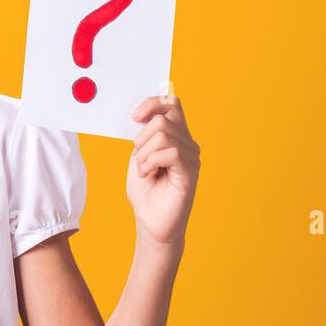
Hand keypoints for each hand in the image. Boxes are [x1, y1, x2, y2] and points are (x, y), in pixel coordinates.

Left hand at [126, 93, 199, 248]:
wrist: (150, 222)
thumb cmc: (145, 192)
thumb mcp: (138, 157)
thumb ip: (144, 136)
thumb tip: (143, 115)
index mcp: (176, 136)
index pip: (171, 103)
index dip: (152, 104)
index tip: (134, 118)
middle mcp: (188, 143)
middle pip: (164, 118)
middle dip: (141, 138)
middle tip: (139, 159)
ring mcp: (191, 157)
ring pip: (163, 135)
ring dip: (144, 153)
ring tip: (145, 171)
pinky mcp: (190, 171)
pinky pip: (171, 152)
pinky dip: (151, 162)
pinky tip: (149, 174)